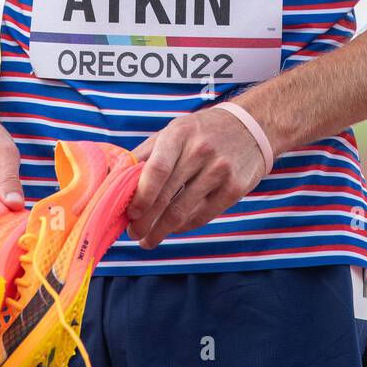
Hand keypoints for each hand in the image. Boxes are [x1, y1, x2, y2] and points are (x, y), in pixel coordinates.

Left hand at [125, 107, 266, 249]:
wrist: (252, 127)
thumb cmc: (203, 131)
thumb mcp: (175, 131)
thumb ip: (146, 154)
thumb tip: (114, 178)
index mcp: (180, 134)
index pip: (156, 169)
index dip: (140, 196)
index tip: (129, 213)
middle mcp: (201, 151)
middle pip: (166, 196)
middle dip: (145, 221)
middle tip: (133, 233)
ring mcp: (220, 171)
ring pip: (182, 212)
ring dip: (160, 231)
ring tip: (147, 240)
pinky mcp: (234, 189)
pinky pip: (202, 216)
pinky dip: (183, 227)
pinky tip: (173, 230)